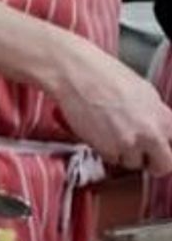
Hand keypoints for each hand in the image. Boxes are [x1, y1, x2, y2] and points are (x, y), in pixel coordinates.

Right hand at [51, 38, 171, 173]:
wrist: (77, 73)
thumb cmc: (107, 76)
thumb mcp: (144, 92)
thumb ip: (157, 117)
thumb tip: (159, 129)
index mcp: (165, 119)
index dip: (167, 149)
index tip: (160, 149)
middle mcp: (152, 134)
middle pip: (163, 166)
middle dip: (153, 163)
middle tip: (142, 154)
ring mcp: (129, 144)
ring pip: (133, 164)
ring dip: (124, 154)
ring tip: (112, 134)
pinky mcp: (107, 149)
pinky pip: (111, 159)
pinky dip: (105, 150)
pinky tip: (100, 132)